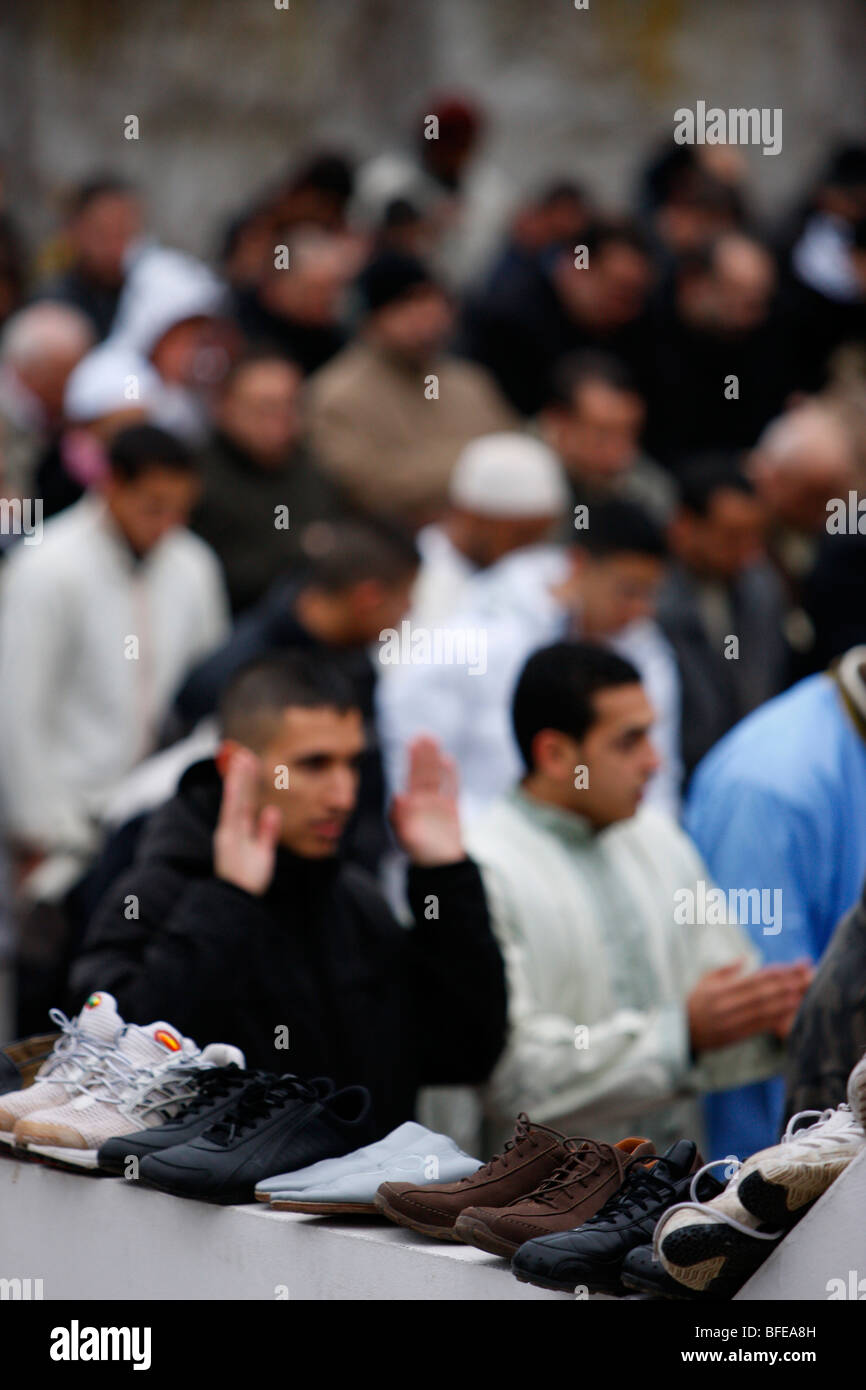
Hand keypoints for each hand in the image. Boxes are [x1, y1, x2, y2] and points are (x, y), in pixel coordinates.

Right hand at [213, 748, 281, 896]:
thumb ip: (267, 831)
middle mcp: (231, 829)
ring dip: (237, 780)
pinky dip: (232, 799)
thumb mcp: (263, 852)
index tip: (249, 762)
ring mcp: (228, 833)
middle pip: (238, 797)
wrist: (239, 899)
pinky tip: (235, 783)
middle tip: (243, 753)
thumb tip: (272, 811)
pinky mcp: (228, 839)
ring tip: (241, 760)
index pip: (244, 801)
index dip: (246, 782)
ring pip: (234, 801)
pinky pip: (231, 815)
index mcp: (238, 830)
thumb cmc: (250, 879)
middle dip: (241, 776)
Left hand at [390, 736, 463, 866]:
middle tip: (424, 735)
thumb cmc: (420, 852)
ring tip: (434, 741)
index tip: (413, 743)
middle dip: (423, 755)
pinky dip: (450, 775)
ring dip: (435, 760)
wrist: (441, 866)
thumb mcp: (406, 836)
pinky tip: (448, 760)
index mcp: (410, 805)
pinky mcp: (451, 810)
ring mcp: (437, 804)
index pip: (412, 777)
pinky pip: (451, 788)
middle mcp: (423, 801)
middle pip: (424, 773)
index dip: (413, 760)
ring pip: (437, 777)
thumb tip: (397, 795)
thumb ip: (400, 816)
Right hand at [687, 958, 811, 1054]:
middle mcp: (726, 1005)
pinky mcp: (736, 1036)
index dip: (777, 972)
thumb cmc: (694, 1003)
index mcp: (719, 989)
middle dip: (788, 983)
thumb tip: (746, 958)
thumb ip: (725, 970)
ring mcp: (731, 1022)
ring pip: (764, 1010)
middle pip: (763, 993)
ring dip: (786, 1001)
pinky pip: (760, 1027)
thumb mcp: (704, 981)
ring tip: (804, 992)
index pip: (754, 979)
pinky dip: (777, 1019)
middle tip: (809, 976)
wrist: (681, 1033)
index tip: (795, 966)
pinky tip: (790, 1013)